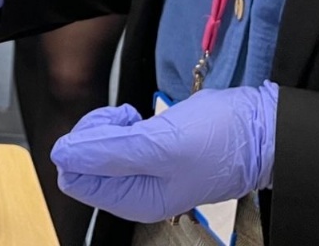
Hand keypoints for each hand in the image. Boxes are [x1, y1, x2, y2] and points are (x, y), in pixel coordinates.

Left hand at [52, 83, 277, 222]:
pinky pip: (116, 138)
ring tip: (135, 119)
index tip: (110, 130)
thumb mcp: (160, 144)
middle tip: (126, 121)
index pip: (74, 178)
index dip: (83, 147)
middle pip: (82, 160)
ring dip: (109, 125)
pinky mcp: (149, 152)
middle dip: (96, 132)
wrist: (257, 129)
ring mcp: (142, 172)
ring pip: (96, 146)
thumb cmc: (218, 140)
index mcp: (135, 200)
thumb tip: (61, 157)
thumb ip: (108, 153)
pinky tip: (141, 118)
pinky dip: (122, 123)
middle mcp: (135, 191)